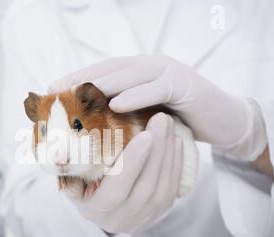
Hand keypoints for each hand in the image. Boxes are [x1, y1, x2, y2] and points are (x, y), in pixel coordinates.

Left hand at [49, 55, 267, 160]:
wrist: (223, 119)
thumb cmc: (180, 120)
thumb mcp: (147, 116)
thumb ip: (124, 116)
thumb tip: (93, 132)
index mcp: (138, 73)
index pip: (102, 71)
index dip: (76, 78)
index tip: (50, 89)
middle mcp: (150, 67)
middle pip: (110, 69)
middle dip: (82, 78)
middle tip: (57, 90)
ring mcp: (168, 72)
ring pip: (130, 74)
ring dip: (103, 84)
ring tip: (79, 94)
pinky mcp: (184, 85)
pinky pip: (157, 88)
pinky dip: (136, 95)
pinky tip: (116, 104)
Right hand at [60, 113, 182, 233]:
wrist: (103, 207)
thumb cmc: (83, 184)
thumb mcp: (71, 180)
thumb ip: (69, 171)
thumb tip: (61, 154)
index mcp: (95, 211)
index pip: (116, 191)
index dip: (132, 164)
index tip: (145, 135)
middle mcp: (119, 220)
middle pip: (144, 188)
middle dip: (156, 152)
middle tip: (161, 119)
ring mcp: (142, 219)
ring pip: (161, 189)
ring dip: (168, 155)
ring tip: (168, 125)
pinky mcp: (159, 213)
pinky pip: (171, 190)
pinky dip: (175, 164)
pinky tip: (175, 141)